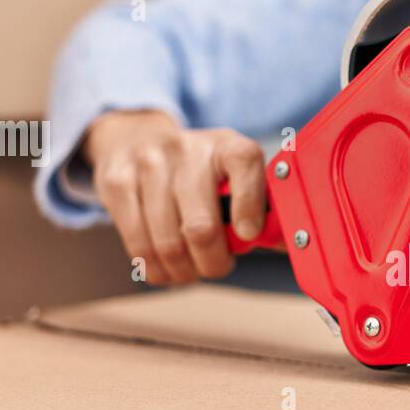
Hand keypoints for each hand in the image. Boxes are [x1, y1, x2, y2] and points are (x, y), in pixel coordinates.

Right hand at [83, 110, 266, 284]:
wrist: (137, 139)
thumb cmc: (198, 171)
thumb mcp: (235, 176)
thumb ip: (263, 209)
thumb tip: (293, 242)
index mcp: (228, 146)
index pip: (246, 165)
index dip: (250, 207)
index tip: (248, 235)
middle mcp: (188, 149)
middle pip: (201, 227)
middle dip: (213, 262)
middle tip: (218, 266)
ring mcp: (148, 164)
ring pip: (168, 244)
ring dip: (184, 271)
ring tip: (191, 269)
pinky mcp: (117, 183)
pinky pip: (138, 246)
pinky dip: (156, 269)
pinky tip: (166, 266)